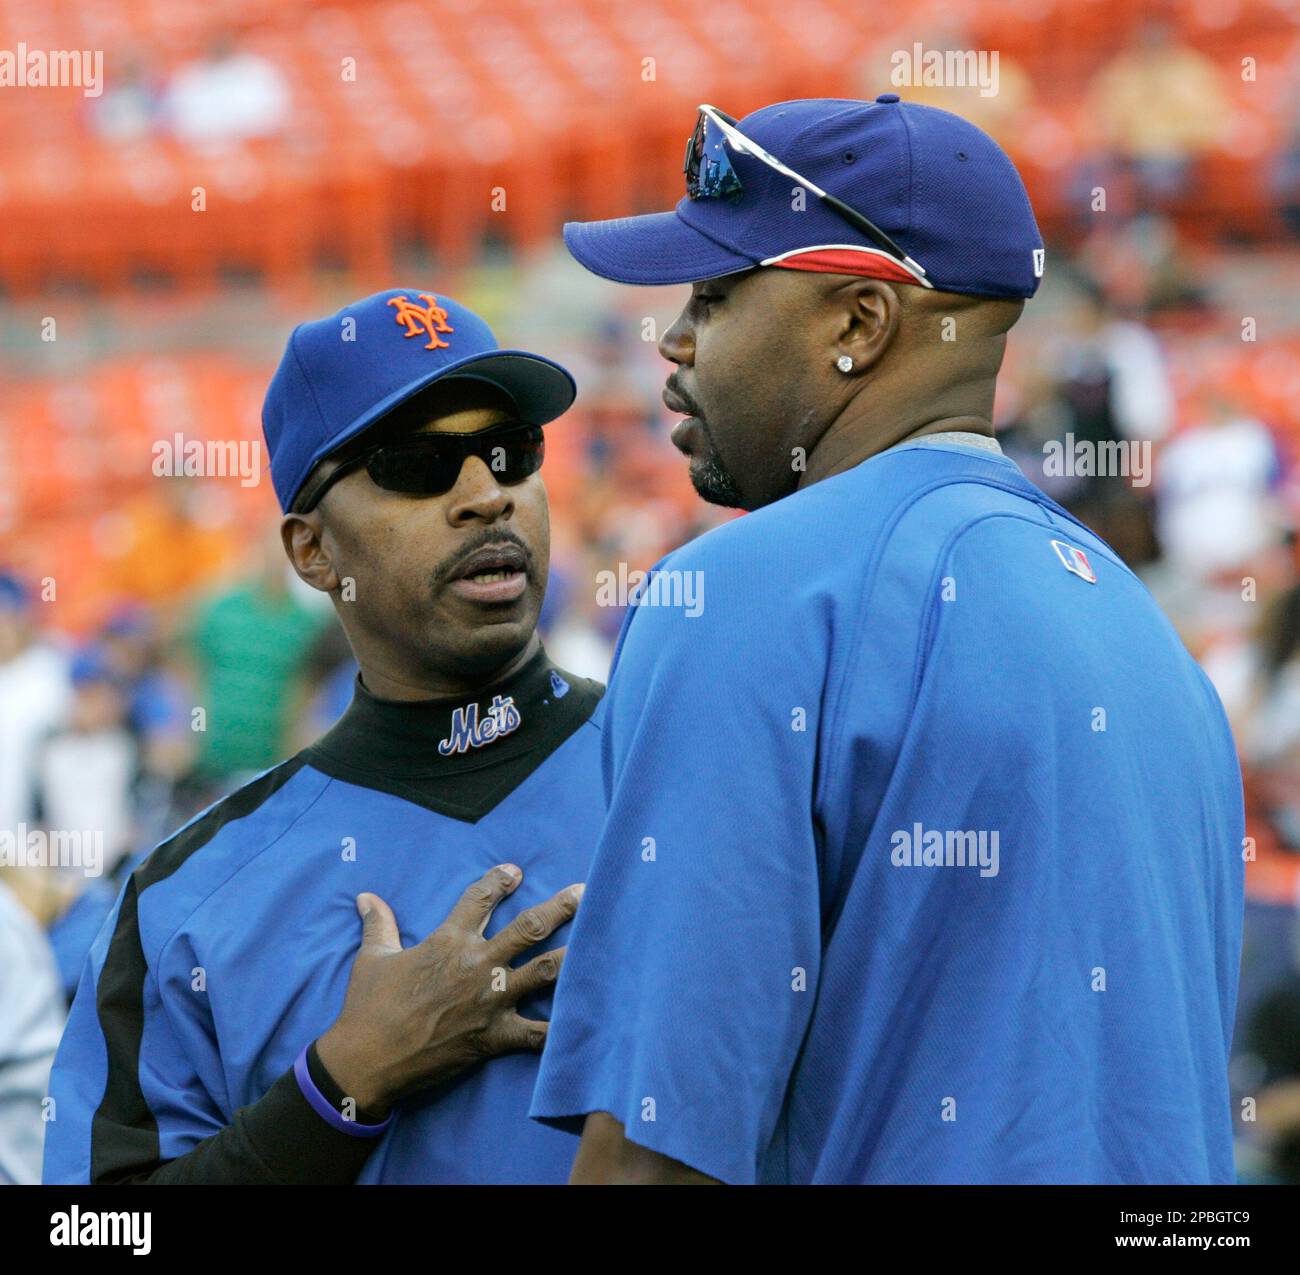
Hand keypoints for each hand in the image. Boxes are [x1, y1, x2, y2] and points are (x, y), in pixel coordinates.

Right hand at [315, 865, 582, 1116]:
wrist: (367, 1059)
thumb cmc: (368, 1007)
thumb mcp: (372, 958)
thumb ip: (378, 923)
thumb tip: (365, 896)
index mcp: (449, 941)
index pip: (480, 898)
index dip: (498, 880)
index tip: (515, 871)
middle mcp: (478, 964)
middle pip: (530, 927)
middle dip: (561, 906)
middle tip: (586, 892)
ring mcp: (490, 1000)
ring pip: (545, 971)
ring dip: (575, 955)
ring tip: (606, 943)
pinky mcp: (494, 1036)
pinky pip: (537, 1033)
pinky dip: (562, 1030)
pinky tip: (589, 1022)